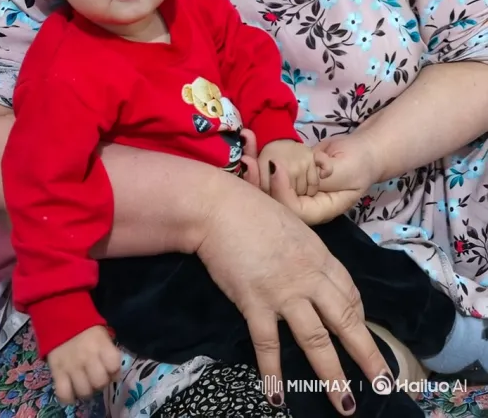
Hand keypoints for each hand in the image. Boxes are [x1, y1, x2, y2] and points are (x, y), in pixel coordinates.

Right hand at [48, 325, 121, 404]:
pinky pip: (64, 395)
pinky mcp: (57, 372)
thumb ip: (108, 350)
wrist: (59, 317)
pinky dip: (69, 397)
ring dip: (86, 390)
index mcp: (101, 344)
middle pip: (100, 382)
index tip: (110, 369)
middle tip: (96, 377)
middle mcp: (87, 356)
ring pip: (84, 391)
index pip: (114, 366)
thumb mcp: (101, 332)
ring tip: (84, 383)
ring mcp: (71, 366)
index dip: (114, 371)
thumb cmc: (85, 326)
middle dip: (100, 383)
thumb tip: (113, 371)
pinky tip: (71, 391)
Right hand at [197, 148, 391, 415]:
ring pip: (316, 339)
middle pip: (345, 320)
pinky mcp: (255, 302)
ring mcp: (283, 292)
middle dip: (367, 355)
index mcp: (320, 256)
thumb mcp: (292, 226)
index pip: (350, 294)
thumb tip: (309, 271)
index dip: (359, 318)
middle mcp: (309, 277)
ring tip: (345, 404)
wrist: (219, 207)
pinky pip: (268, 344)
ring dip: (332, 375)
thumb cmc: (253, 210)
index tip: (362, 336)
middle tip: (384, 385)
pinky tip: (277, 397)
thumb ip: (305, 252)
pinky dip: (273, 373)